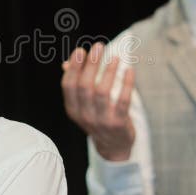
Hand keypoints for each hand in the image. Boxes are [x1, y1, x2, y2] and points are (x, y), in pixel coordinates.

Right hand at [61, 42, 135, 160]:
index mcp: (73, 109)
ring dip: (109, 72)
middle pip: (84, 86)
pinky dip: (126, 84)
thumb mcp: (83, 105)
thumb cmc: (98, 118)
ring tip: (116, 57)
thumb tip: (65, 63)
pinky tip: (130, 70)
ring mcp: (101, 121)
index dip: (73, 67)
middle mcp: (84, 116)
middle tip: (99, 47)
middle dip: (91, 64)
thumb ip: (76, 85)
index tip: (80, 51)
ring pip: (102, 92)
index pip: (68, 86)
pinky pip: (122, 101)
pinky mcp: (118, 124)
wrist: (113, 147)